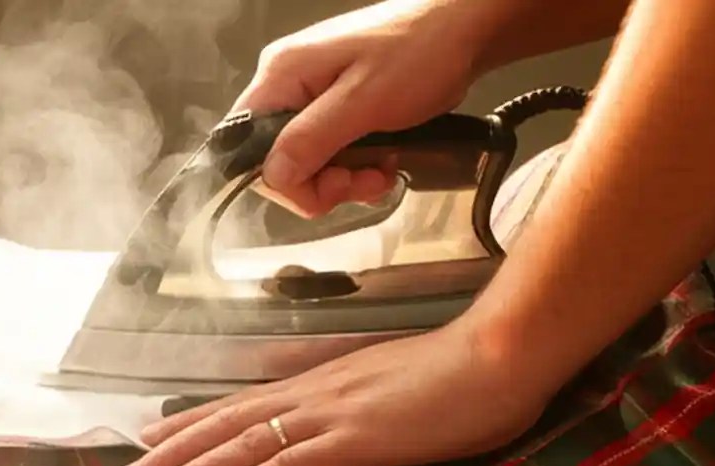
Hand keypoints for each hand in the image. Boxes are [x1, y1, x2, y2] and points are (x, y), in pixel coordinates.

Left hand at [115, 321, 548, 465]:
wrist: (498, 356)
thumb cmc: (457, 375)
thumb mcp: (393, 387)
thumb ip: (357, 404)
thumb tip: (336, 420)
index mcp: (321, 384)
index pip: (242, 406)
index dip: (193, 424)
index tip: (151, 439)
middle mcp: (312, 394)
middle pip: (226, 424)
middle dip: (172, 453)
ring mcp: (330, 415)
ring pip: (240, 445)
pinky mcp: (354, 439)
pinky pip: (284, 465)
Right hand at [237, 0, 485, 216]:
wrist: (466, 28)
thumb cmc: (419, 55)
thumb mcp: (365, 101)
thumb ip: (313, 139)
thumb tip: (272, 177)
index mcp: (281, 75)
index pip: (249, 147)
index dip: (285, 181)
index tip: (331, 188)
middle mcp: (287, 84)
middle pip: (280, 159)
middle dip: (322, 183)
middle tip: (365, 181)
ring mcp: (312, 94)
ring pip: (308, 161)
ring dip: (346, 178)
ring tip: (382, 171)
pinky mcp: (336, 105)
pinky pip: (330, 150)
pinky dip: (357, 166)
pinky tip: (385, 161)